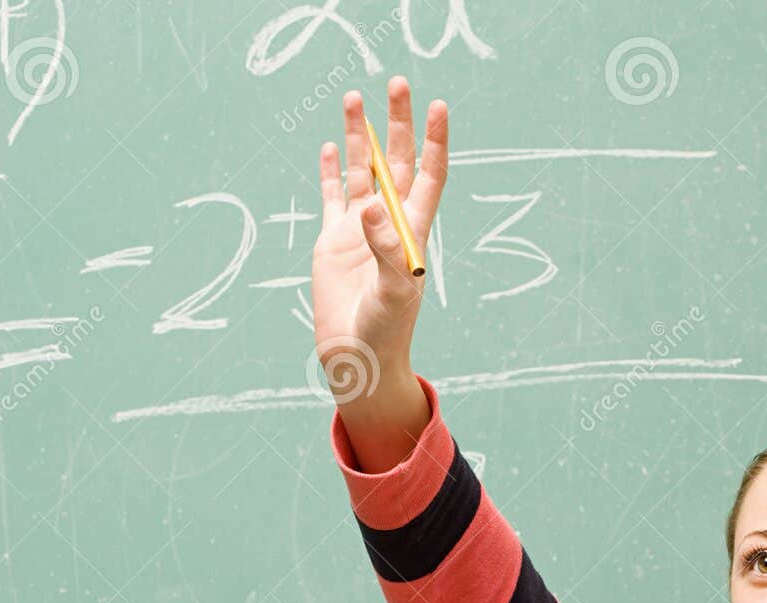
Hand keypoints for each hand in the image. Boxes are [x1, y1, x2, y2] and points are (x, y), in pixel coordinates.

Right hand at [314, 77, 447, 399]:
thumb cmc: (386, 329)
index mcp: (413, 231)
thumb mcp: (394, 291)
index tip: (438, 107)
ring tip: (354, 97)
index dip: (434, 142)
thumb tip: (371, 206)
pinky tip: (328, 147)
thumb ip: (387, 248)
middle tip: (397, 83)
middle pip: (395, 162)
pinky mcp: (333, 241)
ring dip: (358, 137)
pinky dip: (330, 172)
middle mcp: (389, 223)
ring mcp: (359, 230)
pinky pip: (331, 197)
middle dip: (397, 123)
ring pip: (361, 171)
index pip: (428, 176)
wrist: (358, 356)